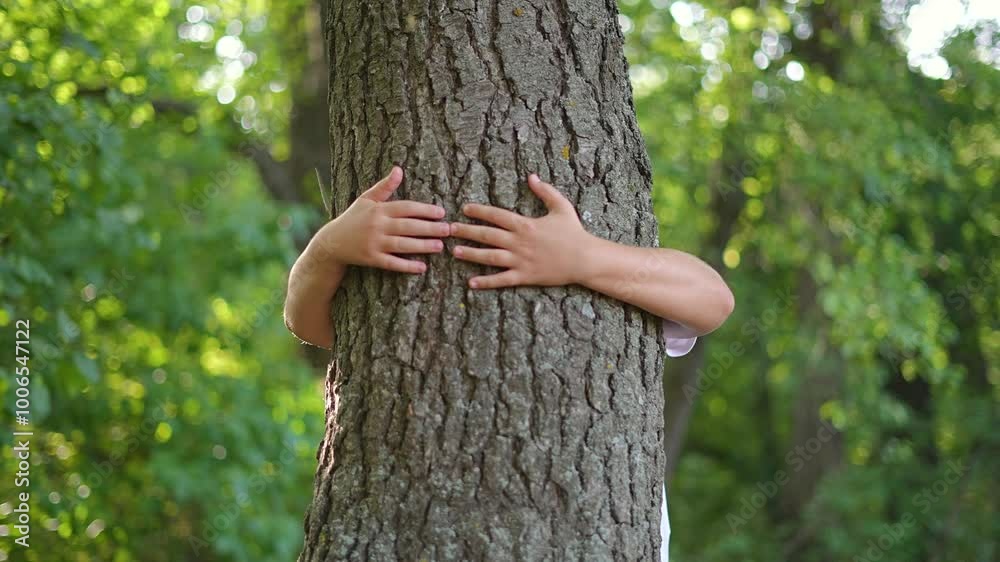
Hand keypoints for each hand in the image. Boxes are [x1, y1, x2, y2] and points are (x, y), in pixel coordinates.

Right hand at [309, 166, 448, 273]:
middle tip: (449, 229)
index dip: (424, 210)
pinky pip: (392, 263)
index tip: (441, 213)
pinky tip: (422, 267)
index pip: (406, 207)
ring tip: (440, 246)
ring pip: (403, 245)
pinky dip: (407, 266)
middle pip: (408, 226)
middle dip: (430, 228)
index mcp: (378, 209)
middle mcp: (377, 226)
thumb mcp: (366, 199)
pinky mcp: (371, 259)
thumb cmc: (353, 218)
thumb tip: (398, 169)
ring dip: (423, 246)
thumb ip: (385, 186)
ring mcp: (374, 243)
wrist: (332, 242)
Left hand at [450, 174, 591, 288]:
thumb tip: (531, 176)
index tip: (464, 209)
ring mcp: (520, 260)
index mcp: (525, 224)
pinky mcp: (525, 276)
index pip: (496, 215)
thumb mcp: (561, 207)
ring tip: (455, 252)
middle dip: (466, 231)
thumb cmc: (574, 232)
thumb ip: (545, 191)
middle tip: (449, 229)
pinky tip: (471, 283)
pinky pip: (501, 280)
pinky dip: (486, 282)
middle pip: (487, 235)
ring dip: (471, 254)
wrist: (585, 258)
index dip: (479, 211)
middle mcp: (519, 242)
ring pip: (490, 257)